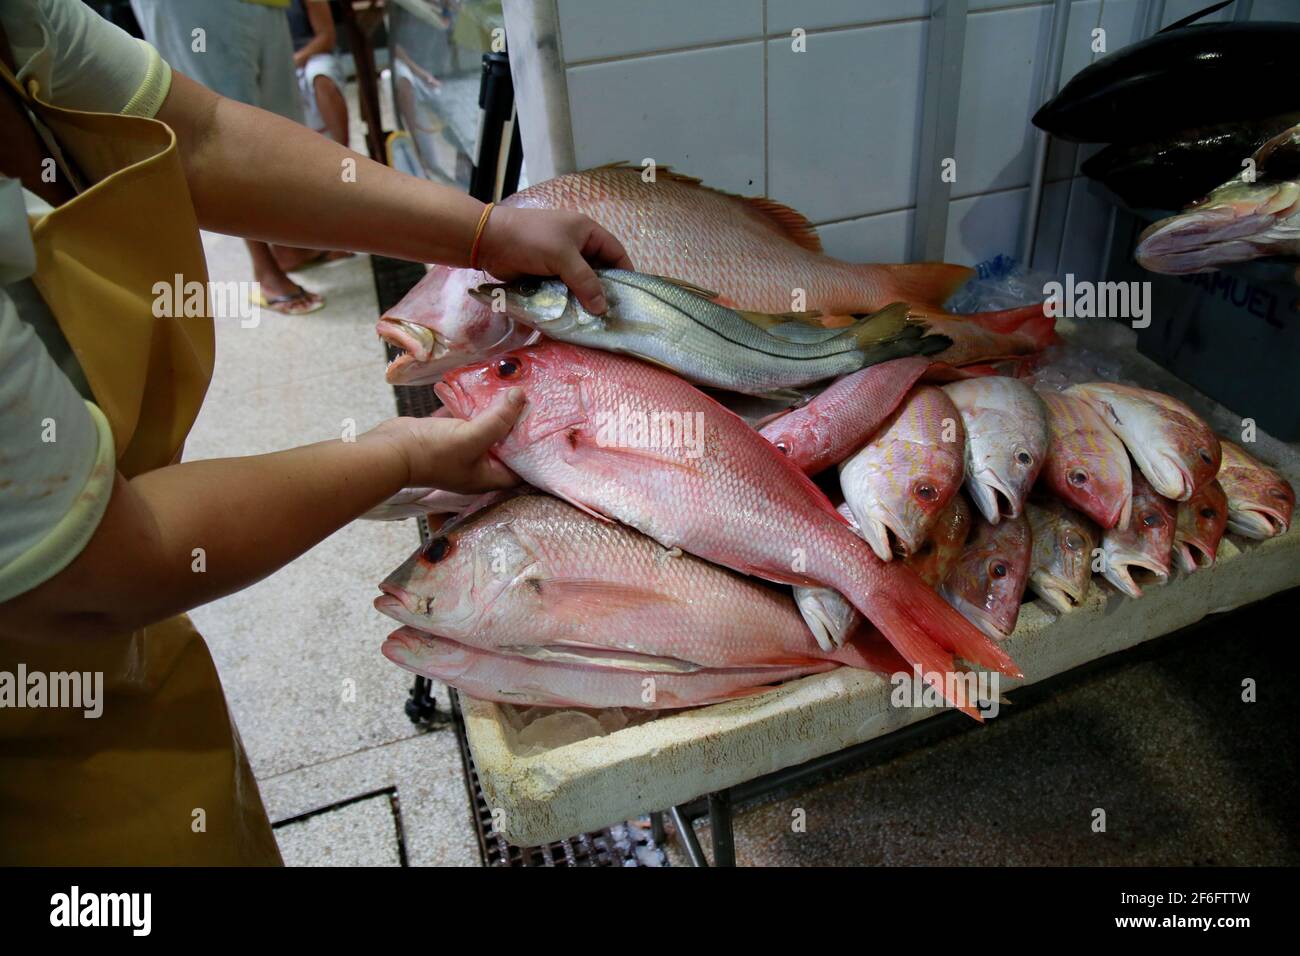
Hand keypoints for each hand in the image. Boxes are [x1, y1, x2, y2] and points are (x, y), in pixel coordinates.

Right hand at [369, 388, 524, 492]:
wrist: (389, 450)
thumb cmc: (432, 453)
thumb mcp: (472, 436)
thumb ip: (499, 419)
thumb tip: (521, 396)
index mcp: (488, 476)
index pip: (521, 468)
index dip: (536, 452)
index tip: (549, 430)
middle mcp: (477, 465)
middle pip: (506, 445)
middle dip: (518, 426)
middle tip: (535, 404)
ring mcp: (460, 449)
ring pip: (486, 428)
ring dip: (496, 411)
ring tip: (514, 390)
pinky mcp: (446, 434)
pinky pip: (465, 417)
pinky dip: (472, 404)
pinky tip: (481, 386)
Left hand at [474, 205, 632, 313]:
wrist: (489, 241)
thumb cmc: (530, 240)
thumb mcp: (562, 257)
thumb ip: (585, 281)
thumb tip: (602, 308)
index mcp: (586, 231)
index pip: (615, 252)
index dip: (625, 272)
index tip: (631, 296)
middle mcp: (577, 245)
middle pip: (600, 270)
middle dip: (605, 290)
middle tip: (613, 313)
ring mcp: (561, 260)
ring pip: (582, 282)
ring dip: (586, 298)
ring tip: (596, 319)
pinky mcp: (547, 274)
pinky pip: (565, 289)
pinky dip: (570, 300)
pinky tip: (576, 315)